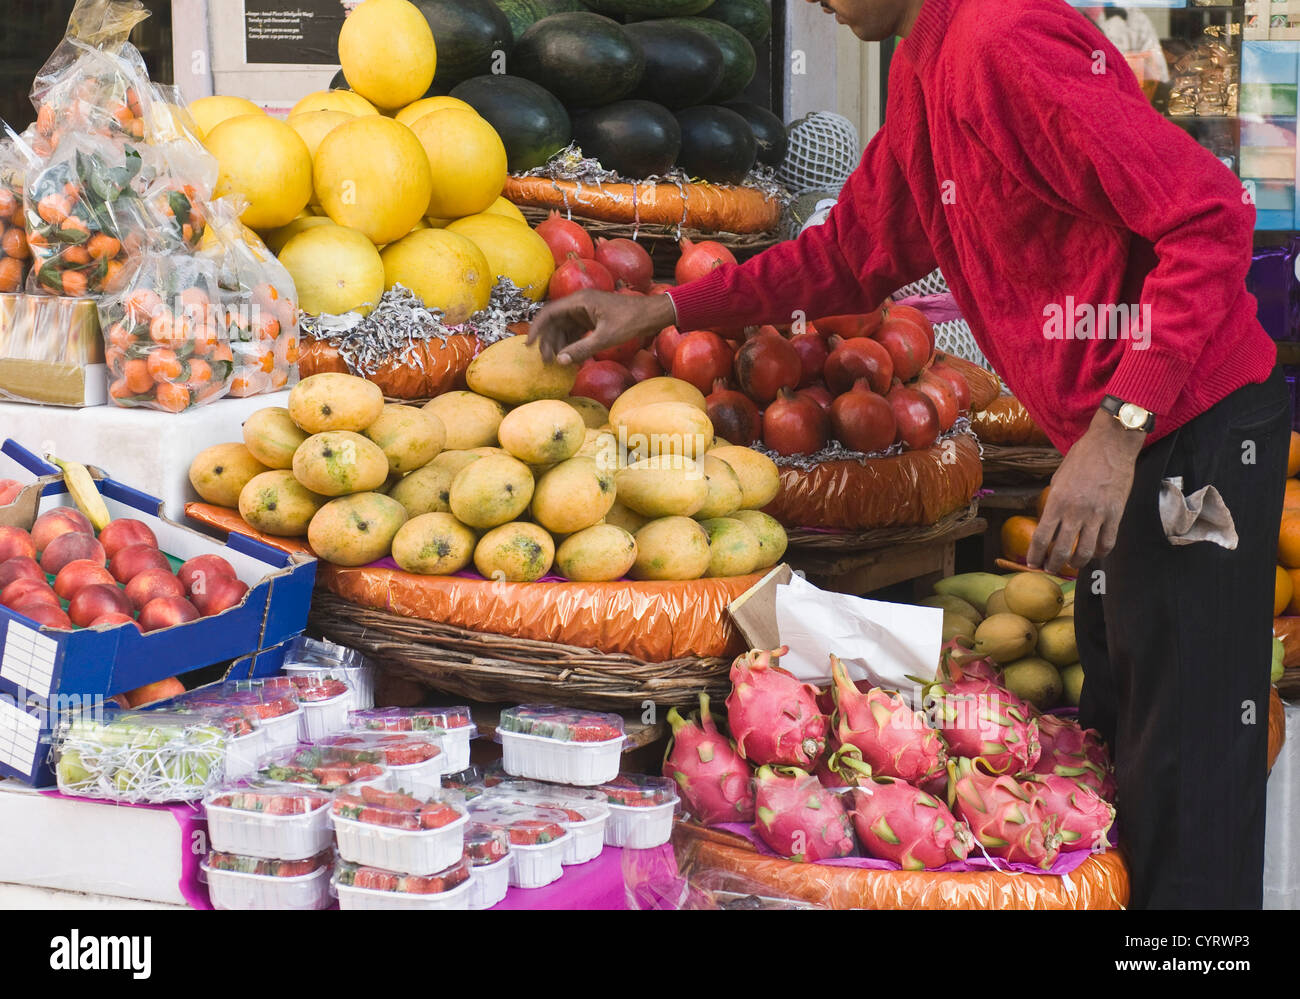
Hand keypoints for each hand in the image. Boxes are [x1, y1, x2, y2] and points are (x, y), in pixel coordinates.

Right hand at [527, 291, 675, 364]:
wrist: (652, 314)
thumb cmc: (631, 321)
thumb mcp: (605, 338)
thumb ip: (582, 349)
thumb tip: (560, 361)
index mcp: (579, 300)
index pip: (549, 312)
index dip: (537, 328)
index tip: (529, 345)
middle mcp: (579, 303)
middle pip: (555, 321)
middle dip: (549, 341)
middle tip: (546, 361)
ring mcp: (586, 311)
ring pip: (564, 328)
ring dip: (560, 344)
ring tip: (558, 363)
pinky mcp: (592, 319)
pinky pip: (575, 331)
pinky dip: (571, 344)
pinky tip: (570, 358)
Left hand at [1026, 407, 1143, 573]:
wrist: (1111, 445)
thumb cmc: (1082, 458)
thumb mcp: (1058, 479)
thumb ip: (1054, 503)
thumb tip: (1050, 523)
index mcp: (1057, 501)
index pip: (1042, 537)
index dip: (1035, 555)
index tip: (1032, 563)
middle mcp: (1076, 511)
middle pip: (1062, 550)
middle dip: (1053, 565)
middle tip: (1050, 569)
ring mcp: (1097, 515)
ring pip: (1086, 552)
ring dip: (1077, 563)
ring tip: (1072, 565)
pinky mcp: (1116, 514)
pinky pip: (1108, 543)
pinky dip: (1100, 553)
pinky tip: (1094, 554)